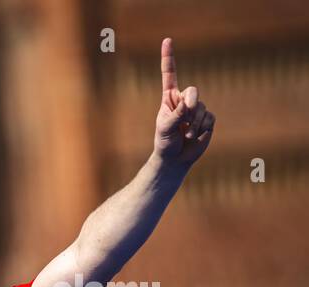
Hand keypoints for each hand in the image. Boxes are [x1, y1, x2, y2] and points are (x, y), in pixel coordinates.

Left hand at [154, 38, 213, 167]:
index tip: (167, 40)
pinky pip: (209, 119)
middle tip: (185, 116)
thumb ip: (176, 114)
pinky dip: (202, 129)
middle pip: (193, 91)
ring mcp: (196, 109)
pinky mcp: (207, 119)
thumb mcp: (165, 128)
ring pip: (201, 108)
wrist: (175, 159)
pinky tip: (195, 137)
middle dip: (191, 104)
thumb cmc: (165, 142)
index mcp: (169, 98)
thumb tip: (189, 104)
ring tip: (186, 135)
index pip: (170, 75)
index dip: (168, 58)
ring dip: (194, 124)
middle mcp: (183, 100)